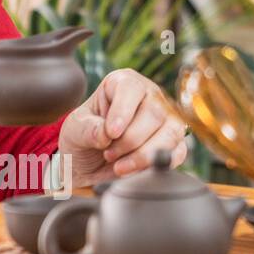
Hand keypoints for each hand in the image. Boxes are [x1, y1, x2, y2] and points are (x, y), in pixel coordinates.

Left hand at [56, 69, 187, 187]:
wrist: (87, 163)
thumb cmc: (83, 137)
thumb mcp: (74, 130)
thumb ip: (88, 129)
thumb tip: (105, 134)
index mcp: (124, 83)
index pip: (132, 88)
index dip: (123, 111)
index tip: (111, 133)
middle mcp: (150, 97)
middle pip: (155, 113)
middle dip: (130, 140)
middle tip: (108, 154)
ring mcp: (166, 119)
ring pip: (171, 133)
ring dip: (144, 155)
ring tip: (119, 167)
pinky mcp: (174, 143)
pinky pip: (179, 152)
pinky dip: (157, 165)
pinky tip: (135, 170)